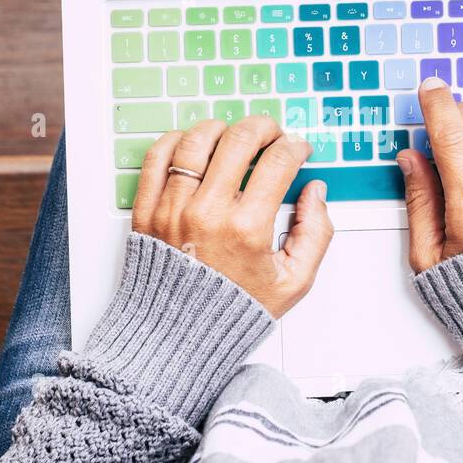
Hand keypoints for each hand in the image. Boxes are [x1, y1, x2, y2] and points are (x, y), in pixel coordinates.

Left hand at [130, 115, 333, 316]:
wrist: (178, 335)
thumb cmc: (232, 309)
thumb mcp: (293, 282)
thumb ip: (316, 234)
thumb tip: (316, 193)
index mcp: (247, 228)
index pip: (278, 162)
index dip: (295, 146)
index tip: (298, 148)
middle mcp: (208, 213)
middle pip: (239, 140)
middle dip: (263, 127)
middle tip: (270, 133)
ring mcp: (173, 208)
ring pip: (197, 141)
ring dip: (221, 128)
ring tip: (232, 136)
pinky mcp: (147, 210)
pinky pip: (157, 158)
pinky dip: (176, 141)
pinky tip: (192, 145)